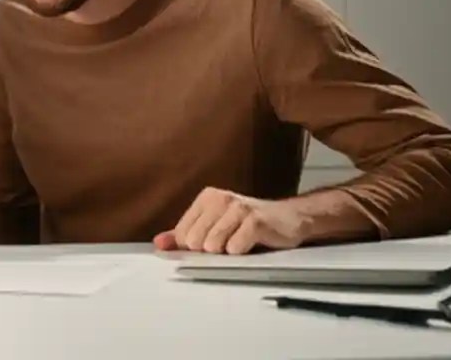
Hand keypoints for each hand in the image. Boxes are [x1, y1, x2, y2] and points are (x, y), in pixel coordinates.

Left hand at [153, 188, 309, 254]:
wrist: (291, 219)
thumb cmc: (251, 224)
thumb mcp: (216, 226)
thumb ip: (185, 234)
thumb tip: (159, 243)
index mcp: (207, 198)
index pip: (182, 233)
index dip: (193, 247)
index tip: (210, 245)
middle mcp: (220, 198)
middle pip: (194, 241)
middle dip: (210, 251)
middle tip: (229, 244)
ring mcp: (238, 208)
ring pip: (212, 245)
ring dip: (226, 253)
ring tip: (239, 243)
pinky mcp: (255, 220)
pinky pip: (234, 247)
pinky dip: (241, 253)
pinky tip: (250, 244)